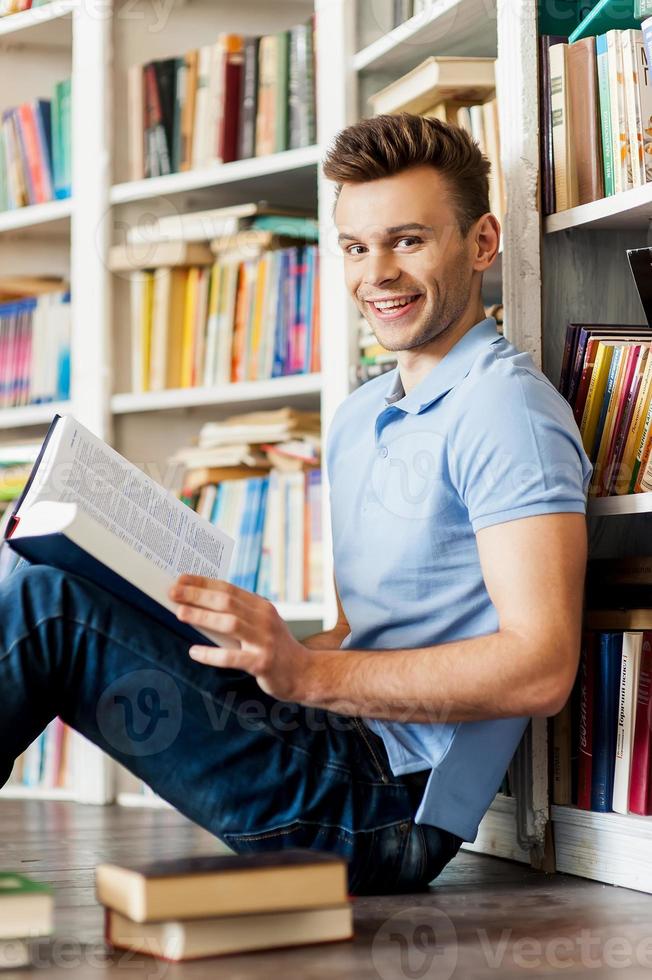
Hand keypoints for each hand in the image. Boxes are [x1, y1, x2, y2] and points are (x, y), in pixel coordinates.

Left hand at [168, 575, 309, 701]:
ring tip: (180, 613)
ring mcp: (264, 641)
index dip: (203, 582)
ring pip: (230, 623)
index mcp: (262, 606)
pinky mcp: (263, 663)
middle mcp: (264, 619)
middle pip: (226, 601)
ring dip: (203, 616)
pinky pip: (233, 657)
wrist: (305, 673)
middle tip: (173, 592)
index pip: (228, 588)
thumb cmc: (276, 649)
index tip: (181, 578)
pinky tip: (194, 652)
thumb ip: (239, 615)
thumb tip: (200, 606)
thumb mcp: (262, 625)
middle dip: (197, 594)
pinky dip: (212, 654)